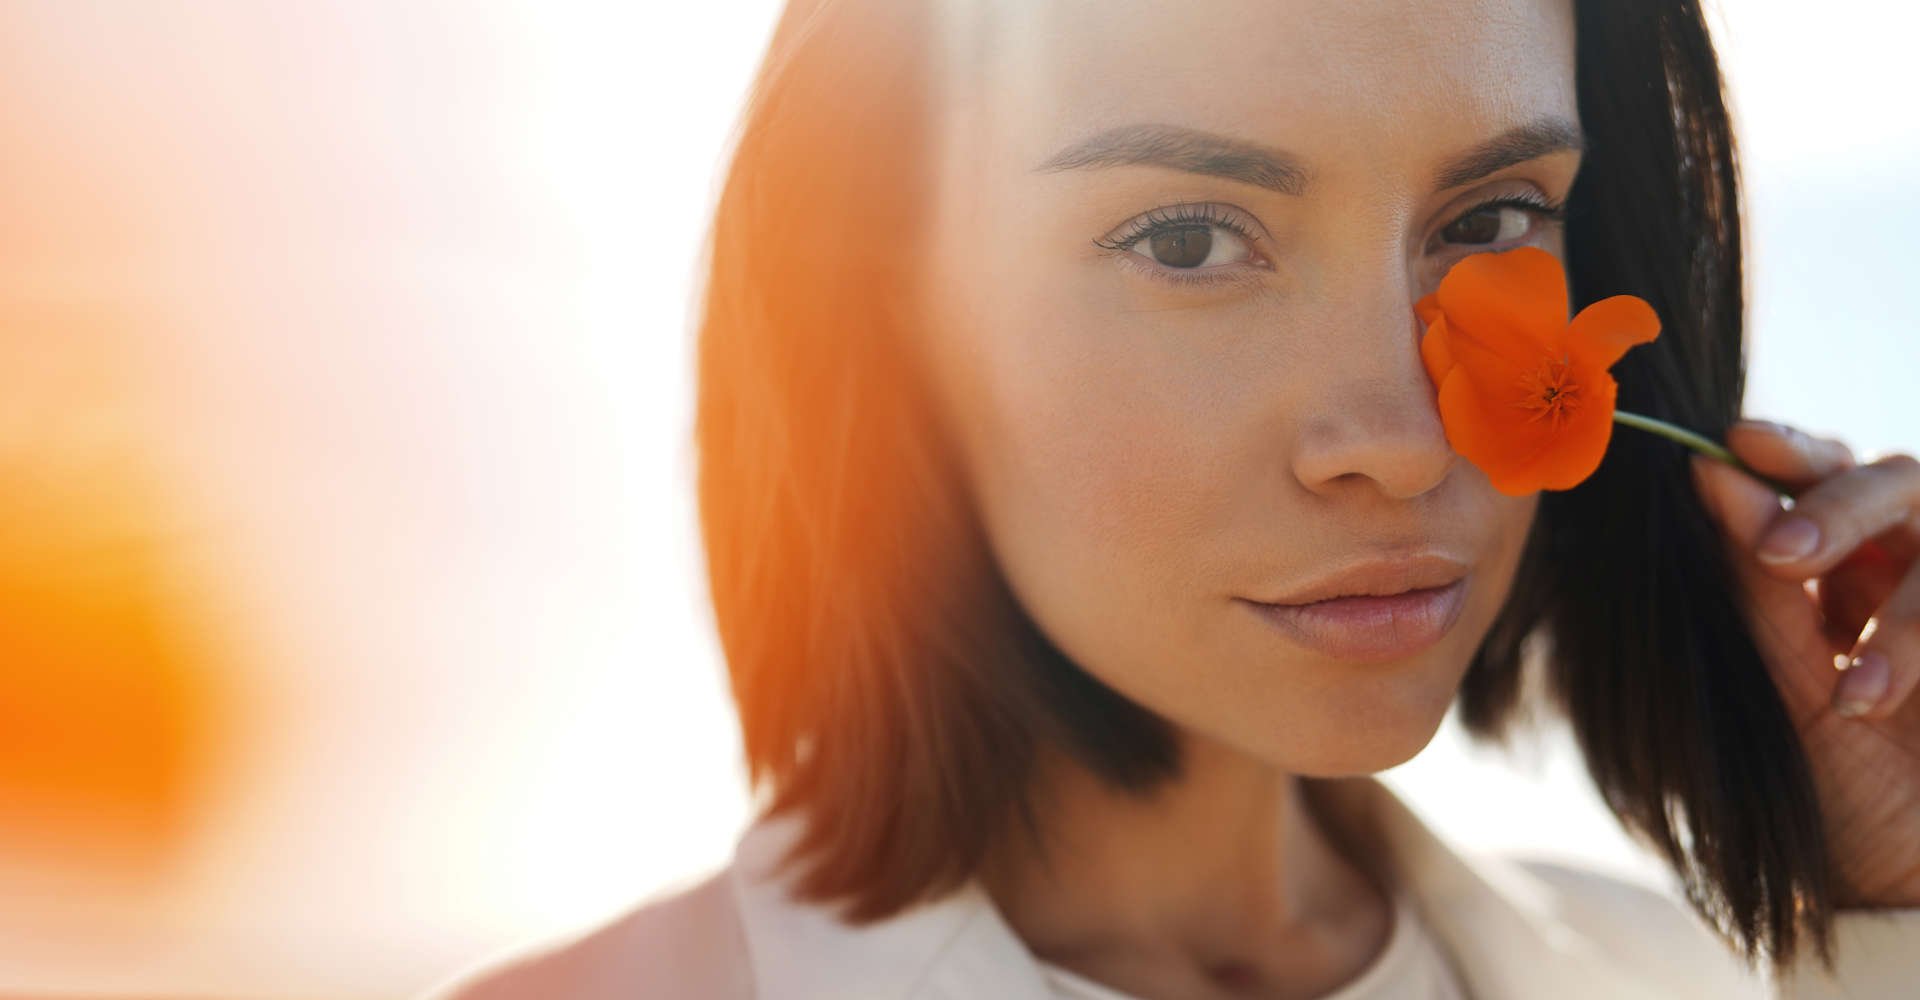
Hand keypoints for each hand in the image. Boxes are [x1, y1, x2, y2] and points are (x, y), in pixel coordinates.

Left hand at [1689, 419, 1919, 908]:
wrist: (1905, 880)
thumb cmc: (1835, 783)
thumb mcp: (1787, 687)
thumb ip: (1757, 588)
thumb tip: (1706, 473)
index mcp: (1839, 562)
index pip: (1818, 469)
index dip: (1790, 446)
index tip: (1740, 443)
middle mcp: (1905, 563)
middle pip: (1892, 480)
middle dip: (1838, 509)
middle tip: (1784, 555)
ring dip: (1903, 620)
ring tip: (1860, 697)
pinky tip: (1889, 700)